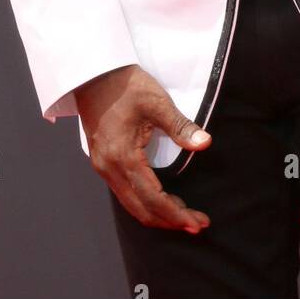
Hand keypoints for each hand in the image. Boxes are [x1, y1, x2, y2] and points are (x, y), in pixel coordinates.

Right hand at [75, 64, 211, 233]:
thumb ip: (181, 126)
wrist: (94, 73)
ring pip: (131, 204)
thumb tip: (205, 144)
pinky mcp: (102, 162)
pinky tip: (161, 200)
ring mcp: (103, 167)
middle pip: (141, 209)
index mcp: (122, 156)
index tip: (198, 222)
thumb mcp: (157, 102)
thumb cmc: (125, 85)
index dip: (176, 214)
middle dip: (170, 220)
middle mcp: (109, 168)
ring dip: (157, 213)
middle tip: (196, 224)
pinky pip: (125, 193)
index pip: (153, 198)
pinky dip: (144, 202)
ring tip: (183, 217)